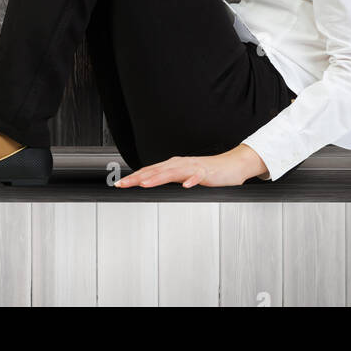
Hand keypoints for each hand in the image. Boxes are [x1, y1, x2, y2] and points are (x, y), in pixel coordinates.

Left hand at [112, 148, 259, 188]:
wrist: (232, 165)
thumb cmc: (208, 172)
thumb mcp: (184, 177)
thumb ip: (169, 179)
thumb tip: (152, 184)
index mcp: (173, 166)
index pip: (149, 171)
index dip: (134, 177)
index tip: (119, 184)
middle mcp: (180, 164)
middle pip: (156, 171)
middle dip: (138, 177)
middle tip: (123, 184)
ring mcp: (193, 167)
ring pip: (173, 172)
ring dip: (159, 178)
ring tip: (145, 184)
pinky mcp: (206, 172)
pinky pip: (198, 176)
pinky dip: (192, 180)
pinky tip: (186, 185)